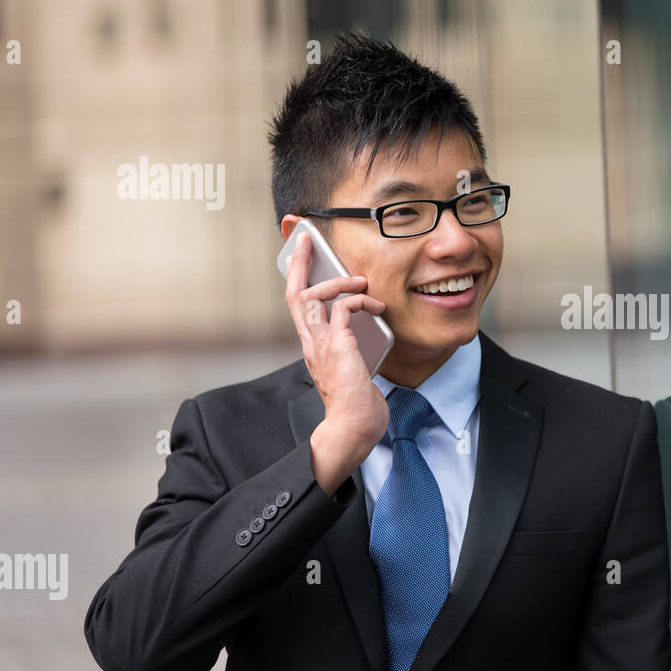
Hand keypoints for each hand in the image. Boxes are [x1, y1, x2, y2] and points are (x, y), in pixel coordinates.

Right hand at [284, 231, 389, 493]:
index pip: (297, 306)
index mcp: (312, 346)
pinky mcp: (339, 346)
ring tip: (359, 280)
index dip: (296, 278)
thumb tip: (368, 329)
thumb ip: (353, 347)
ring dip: (337, 281)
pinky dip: (360, 300)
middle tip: (307, 241)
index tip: (297, 257)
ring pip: (312, 296)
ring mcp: (321, 344)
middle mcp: (311, 343)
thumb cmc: (356, 405)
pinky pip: (344, 309)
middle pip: (294, 293)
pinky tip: (376, 305)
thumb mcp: (352, 368)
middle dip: (299, 263)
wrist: (353, 428)